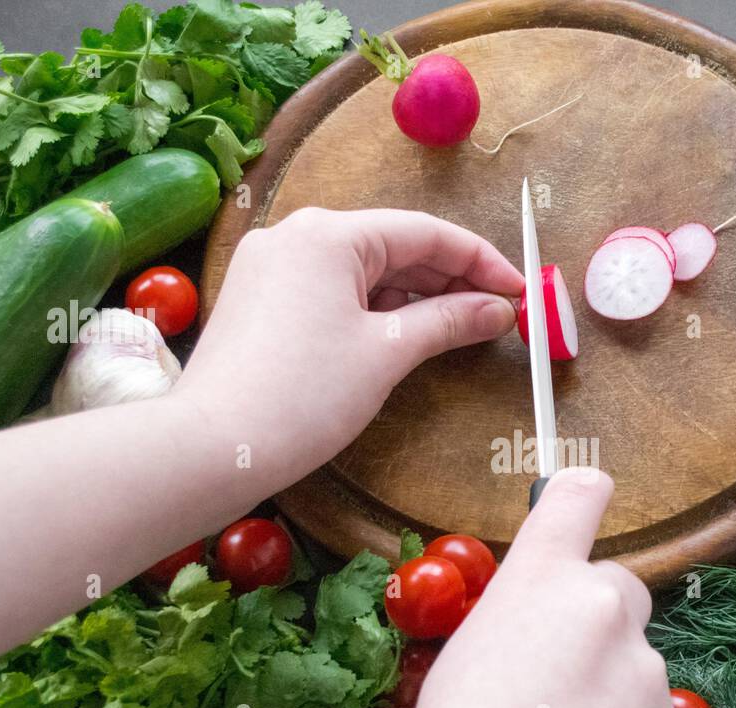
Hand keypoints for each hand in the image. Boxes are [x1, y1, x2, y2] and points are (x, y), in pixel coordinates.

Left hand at [176, 207, 522, 482]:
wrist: (215, 447)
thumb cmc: (304, 397)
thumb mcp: (389, 353)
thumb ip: (448, 321)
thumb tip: (496, 309)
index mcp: (328, 233)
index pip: (424, 233)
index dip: (481, 261)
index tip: (520, 291)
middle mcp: (295, 235)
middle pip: (392, 246)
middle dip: (449, 280)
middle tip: (497, 314)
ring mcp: (271, 266)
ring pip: (361, 271)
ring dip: (413, 297)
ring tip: (460, 329)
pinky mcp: (259, 300)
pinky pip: (332, 291)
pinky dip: (373, 310)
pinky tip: (405, 335)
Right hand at [381, 468, 683, 707]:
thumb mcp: (462, 661)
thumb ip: (514, 623)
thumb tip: (536, 627)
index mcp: (539, 582)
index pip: (577, 498)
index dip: (582, 493)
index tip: (588, 491)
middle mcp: (603, 607)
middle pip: (617, 589)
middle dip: (594, 620)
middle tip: (554, 676)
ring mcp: (646, 667)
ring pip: (633, 660)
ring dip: (607, 686)